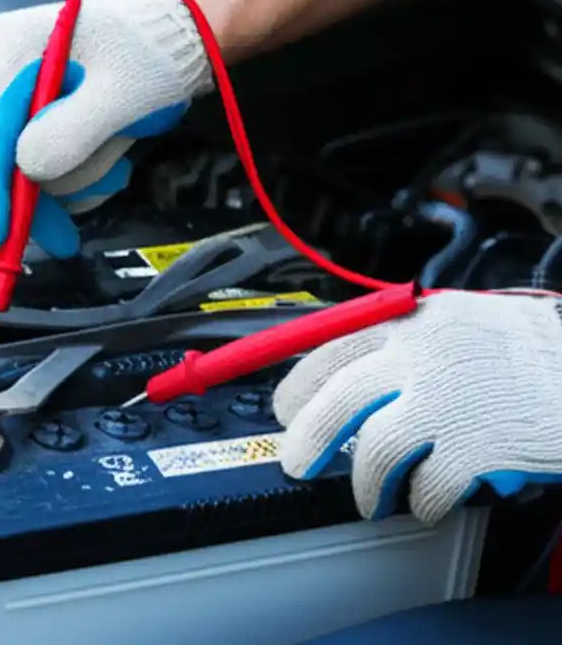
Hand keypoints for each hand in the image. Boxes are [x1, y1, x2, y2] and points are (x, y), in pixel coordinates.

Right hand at [0, 0, 212, 257]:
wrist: (173, 38)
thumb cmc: (152, 53)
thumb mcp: (120, 91)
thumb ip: (73, 130)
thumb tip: (27, 169)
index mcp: (7, 47)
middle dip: (36, 197)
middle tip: (64, 242)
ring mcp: (13, 93)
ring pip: (25, 166)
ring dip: (76, 179)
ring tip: (118, 166)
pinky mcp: (32, 115)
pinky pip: (42, 163)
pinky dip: (79, 173)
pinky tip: (111, 158)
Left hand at [275, 291, 561, 524]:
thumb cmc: (537, 354)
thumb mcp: (465, 323)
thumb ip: (411, 343)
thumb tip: (353, 377)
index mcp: (418, 320)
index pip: (332, 347)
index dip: (299, 385)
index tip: (285, 409)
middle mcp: (427, 353)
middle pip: (339, 399)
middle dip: (308, 439)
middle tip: (297, 464)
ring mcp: (452, 399)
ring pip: (376, 449)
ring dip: (366, 482)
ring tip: (370, 497)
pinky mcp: (479, 444)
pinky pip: (427, 485)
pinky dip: (421, 501)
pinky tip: (426, 503)